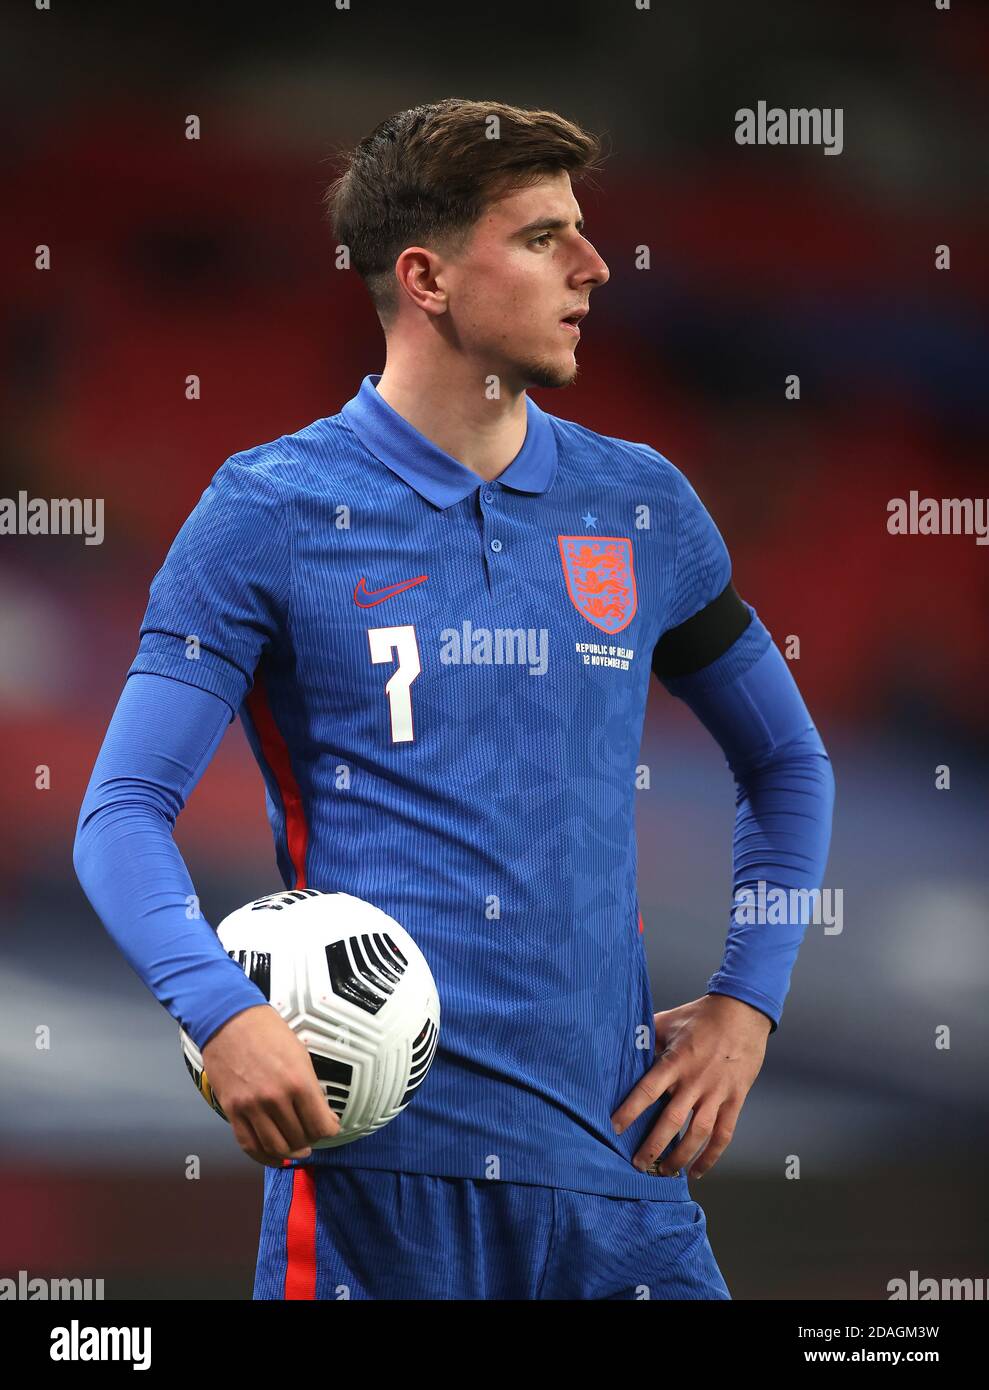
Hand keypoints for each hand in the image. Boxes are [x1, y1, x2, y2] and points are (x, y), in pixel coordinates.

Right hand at [201, 1004, 341, 1166]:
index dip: (330, 1130)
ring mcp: (252, 1107)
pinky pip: (249, 1145)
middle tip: (313, 1134)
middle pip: (300, 1138)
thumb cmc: (268, 1032)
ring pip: (276, 1147)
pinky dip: (264, 1157)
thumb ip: (309, 1087)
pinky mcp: (232, 1111)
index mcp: (298, 1082)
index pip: (321, 1125)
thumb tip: (320, 1114)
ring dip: (290, 1152)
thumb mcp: (300, 1055)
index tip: (330, 1126)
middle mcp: (276, 1099)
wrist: (229, 1020)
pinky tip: (274, 1156)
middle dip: (311, 1140)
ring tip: (297, 1147)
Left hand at [610, 993, 771, 1178]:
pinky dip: (711, 1156)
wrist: (742, 1013)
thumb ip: (646, 1036)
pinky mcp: (734, 1100)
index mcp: (675, 1061)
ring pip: (697, 1134)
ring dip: (680, 1157)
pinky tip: (698, 1170)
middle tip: (638, 1164)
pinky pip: (723, 1135)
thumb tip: (622, 1046)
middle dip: (652, 1146)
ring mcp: (716, 1093)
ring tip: (665, 1172)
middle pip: (671, 1121)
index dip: (630, 1111)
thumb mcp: (668, 1021)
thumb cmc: (700, 1016)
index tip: (614, 1128)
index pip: (647, 1091)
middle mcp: (694, 1081)